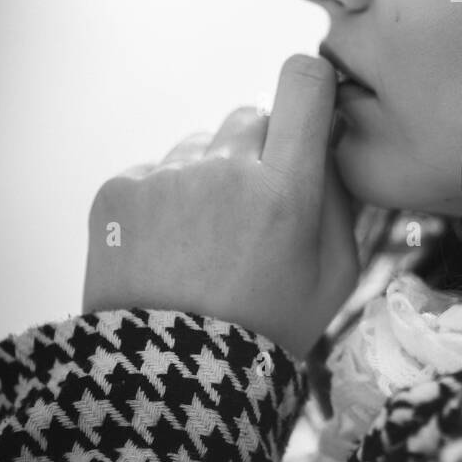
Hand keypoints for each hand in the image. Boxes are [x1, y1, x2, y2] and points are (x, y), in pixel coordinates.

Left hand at [82, 55, 360, 359]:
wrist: (169, 381)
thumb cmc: (266, 327)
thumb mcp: (335, 274)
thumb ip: (343, 197)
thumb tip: (332, 135)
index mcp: (286, 189)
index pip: (304, 81)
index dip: (311, 84)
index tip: (311, 108)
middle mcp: (224, 170)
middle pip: (251, 115)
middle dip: (259, 151)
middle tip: (254, 212)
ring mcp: (166, 177)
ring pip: (201, 147)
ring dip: (208, 178)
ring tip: (204, 245)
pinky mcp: (119, 191)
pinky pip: (154, 172)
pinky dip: (163, 202)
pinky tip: (167, 252)